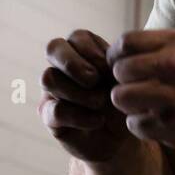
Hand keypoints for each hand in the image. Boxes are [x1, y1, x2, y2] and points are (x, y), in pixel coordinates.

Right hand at [39, 29, 135, 162]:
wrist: (123, 138)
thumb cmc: (125, 103)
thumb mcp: (125, 81)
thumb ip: (115, 65)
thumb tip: (104, 61)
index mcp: (83, 52)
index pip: (77, 37)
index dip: (92, 50)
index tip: (111, 68)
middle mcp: (63, 67)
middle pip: (53, 48)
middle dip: (74, 63)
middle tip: (95, 80)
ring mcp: (53, 91)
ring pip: (49, 78)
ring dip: (78, 91)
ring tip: (101, 102)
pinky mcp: (49, 116)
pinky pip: (54, 109)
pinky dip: (79, 115)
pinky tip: (98, 120)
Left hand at [106, 29, 174, 155]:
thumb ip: (159, 48)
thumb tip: (120, 53)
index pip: (125, 42)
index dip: (117, 56)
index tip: (123, 67)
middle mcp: (173, 65)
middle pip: (119, 71)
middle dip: (124, 82)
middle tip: (138, 90)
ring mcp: (171, 96)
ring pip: (121, 97)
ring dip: (129, 106)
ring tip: (146, 107)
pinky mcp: (170, 125)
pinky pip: (134, 124)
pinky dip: (143, 127)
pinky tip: (159, 123)